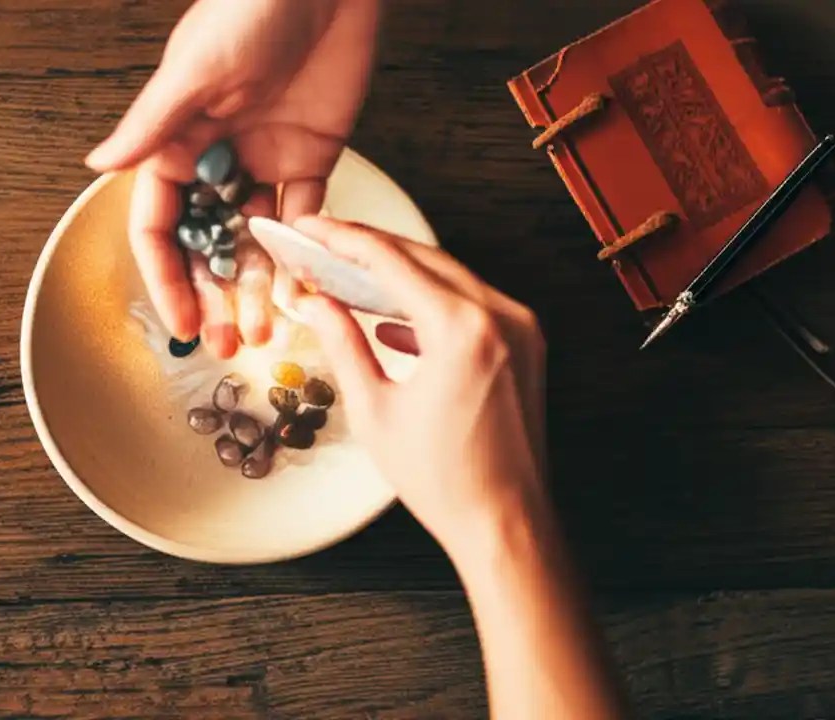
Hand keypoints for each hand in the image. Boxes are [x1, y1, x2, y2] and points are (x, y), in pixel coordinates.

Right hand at [86, 0, 379, 357]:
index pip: (160, 223)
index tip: (180, 320)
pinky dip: (304, 250)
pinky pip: (304, 214)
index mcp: (176, 141)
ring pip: (255, 239)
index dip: (166, 276)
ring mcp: (263, 160)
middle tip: (224, 343)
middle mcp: (215, 157)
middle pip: (207, 243)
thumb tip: (98, 166)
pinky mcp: (311, 156)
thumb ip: (152, 127)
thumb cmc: (251, 10)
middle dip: (213, 295)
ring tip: (262, 331)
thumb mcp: (194, 71)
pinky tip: (304, 285)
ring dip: (257, 286)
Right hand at [290, 217, 546, 544]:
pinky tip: (392, 319)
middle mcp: (500, 316)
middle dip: (368, 247)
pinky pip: (471, 304)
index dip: (340, 238)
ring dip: (399, 272)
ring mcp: (520, 327)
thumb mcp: (375, 409)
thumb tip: (315, 303)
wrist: (506, 521)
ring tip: (348, 277)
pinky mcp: (526, 344)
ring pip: (449, 275)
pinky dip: (431, 302)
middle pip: (423, 257)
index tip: (309, 228)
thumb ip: (343, 344)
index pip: (389, 260)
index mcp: (460, 328)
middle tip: (321, 244)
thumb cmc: (442, 479)